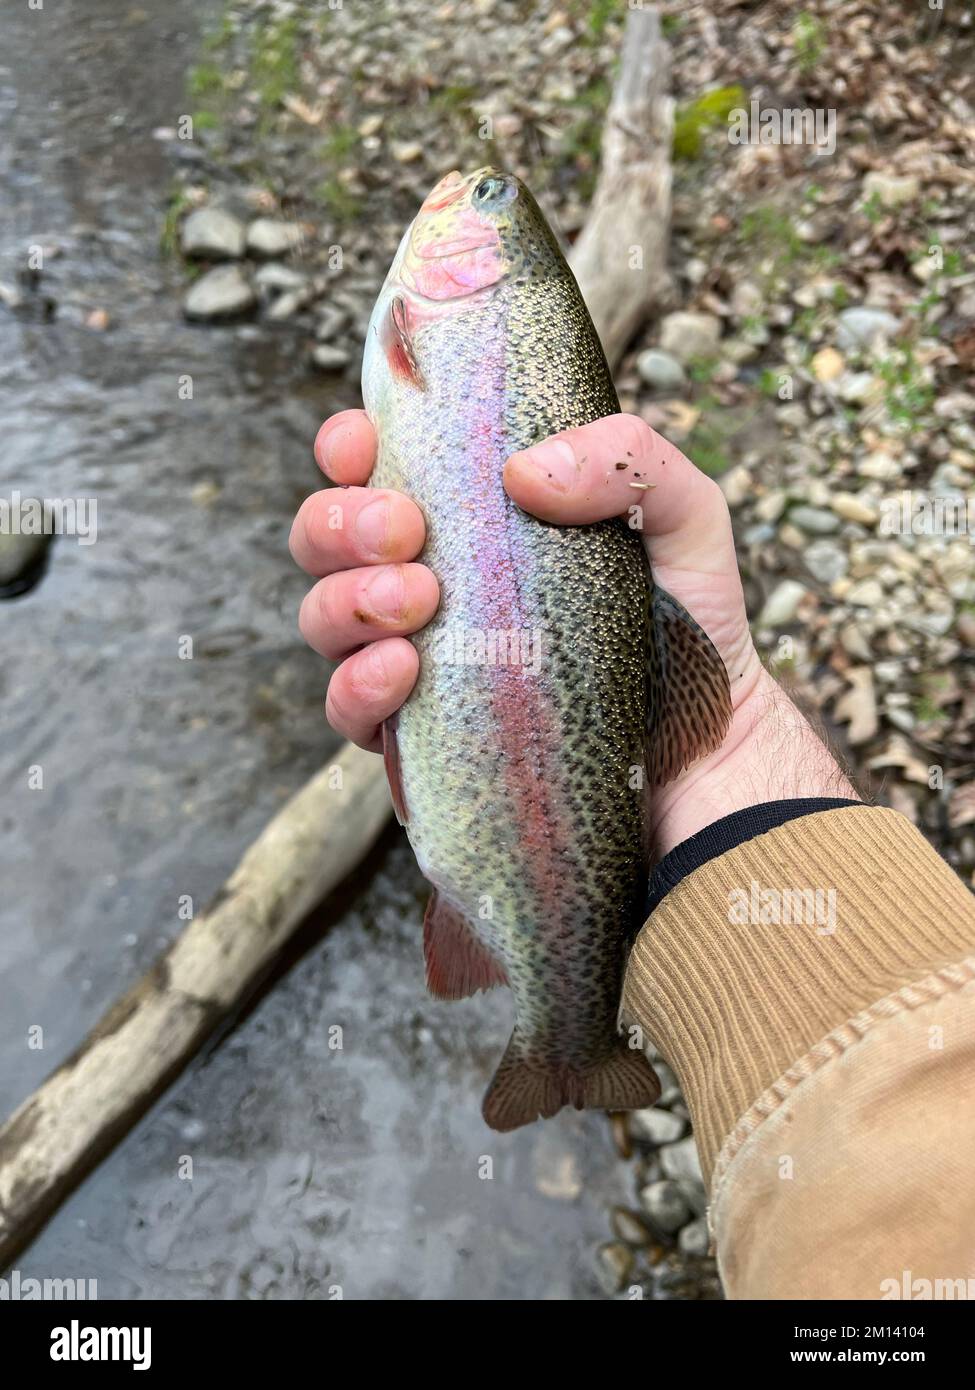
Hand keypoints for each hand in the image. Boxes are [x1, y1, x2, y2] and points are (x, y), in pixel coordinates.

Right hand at [291, 410, 856, 856]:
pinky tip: (405, 669)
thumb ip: (625, 458)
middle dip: (342, 522)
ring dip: (348, 599)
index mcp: (470, 518)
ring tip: (417, 602)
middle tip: (406, 530)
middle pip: (324, 539)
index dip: (347, 446)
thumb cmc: (686, 624)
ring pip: (323, 618)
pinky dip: (359, 684)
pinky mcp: (417, 739)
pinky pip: (348, 709)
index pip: (375, 466)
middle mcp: (428, 584)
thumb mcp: (681, 516)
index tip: (363, 443)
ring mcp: (415, 663)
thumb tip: (521, 470)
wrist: (705, 751)